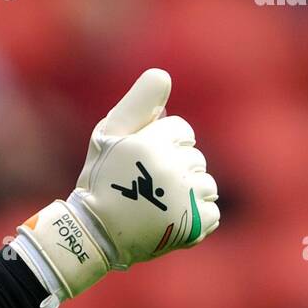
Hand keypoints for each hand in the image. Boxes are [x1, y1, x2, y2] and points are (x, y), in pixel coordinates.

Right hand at [11, 69, 219, 307]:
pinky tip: (171, 219)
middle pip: (195, 158)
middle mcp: (172, 169)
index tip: (142, 161)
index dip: (162, 144)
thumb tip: (163, 75)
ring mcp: (185, 199)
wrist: (95, 232)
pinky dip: (196, 217)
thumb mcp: (109, 134)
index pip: (182, 131)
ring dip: (188, 192)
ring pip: (206, 184)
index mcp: (153, 143)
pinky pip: (212, 212)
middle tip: (146, 187)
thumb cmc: (100, 179)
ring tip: (158, 204)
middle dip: (176, 168)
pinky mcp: (195, 225)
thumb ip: (137, 102)